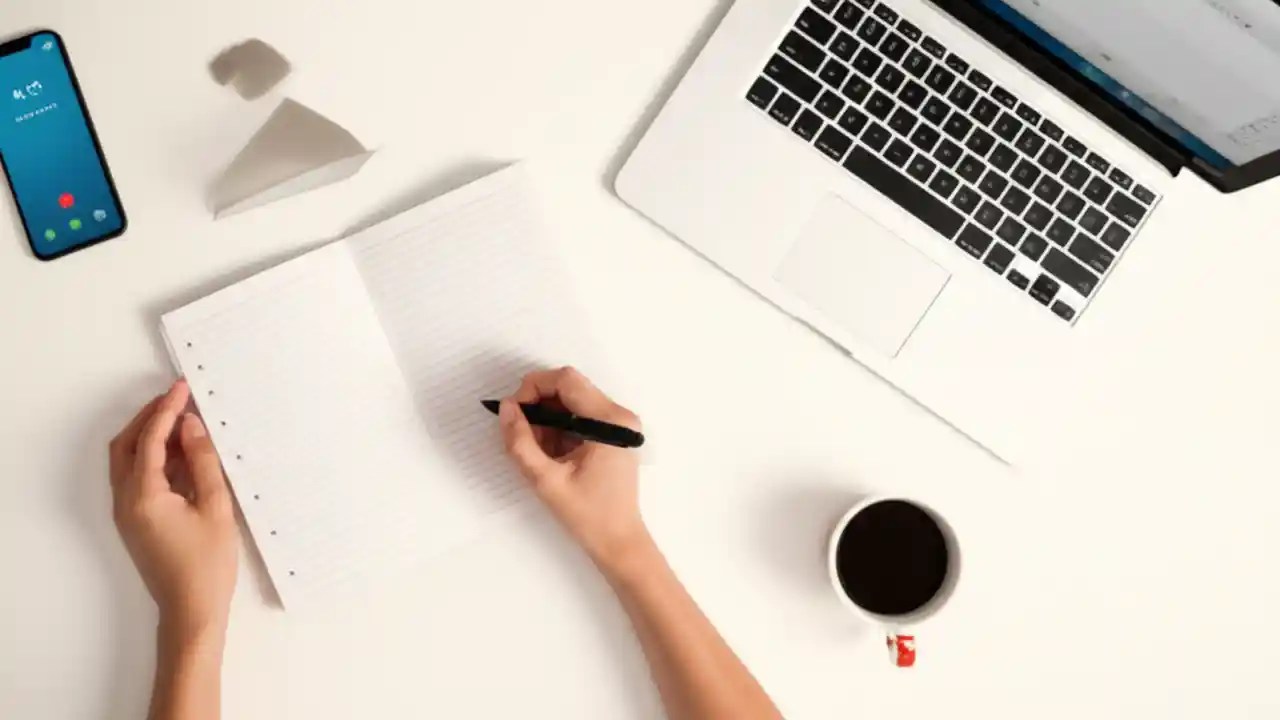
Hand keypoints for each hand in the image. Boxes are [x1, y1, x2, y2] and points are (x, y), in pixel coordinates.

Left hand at [109, 379, 237, 642]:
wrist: (191, 610)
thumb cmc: (208, 564)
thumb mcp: (215, 507)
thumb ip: (203, 462)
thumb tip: (191, 426)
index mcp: (144, 495)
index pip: (151, 440)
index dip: (166, 410)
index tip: (183, 388)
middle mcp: (126, 501)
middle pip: (128, 446)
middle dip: (151, 418)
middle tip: (178, 398)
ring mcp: (127, 512)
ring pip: (128, 461)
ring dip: (151, 436)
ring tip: (183, 420)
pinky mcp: (136, 521)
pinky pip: (137, 478)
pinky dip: (155, 457)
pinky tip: (182, 453)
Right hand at [500, 367, 648, 570]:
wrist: (619, 542)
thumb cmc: (589, 516)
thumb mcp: (546, 481)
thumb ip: (521, 442)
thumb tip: (506, 408)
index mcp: (610, 421)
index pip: (566, 381)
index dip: (533, 388)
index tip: (514, 412)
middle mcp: (618, 416)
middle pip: (568, 388)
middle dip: (538, 406)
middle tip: (520, 435)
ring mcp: (617, 424)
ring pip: (570, 403)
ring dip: (546, 420)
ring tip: (536, 452)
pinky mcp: (611, 435)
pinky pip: (578, 418)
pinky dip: (557, 430)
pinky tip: (549, 456)